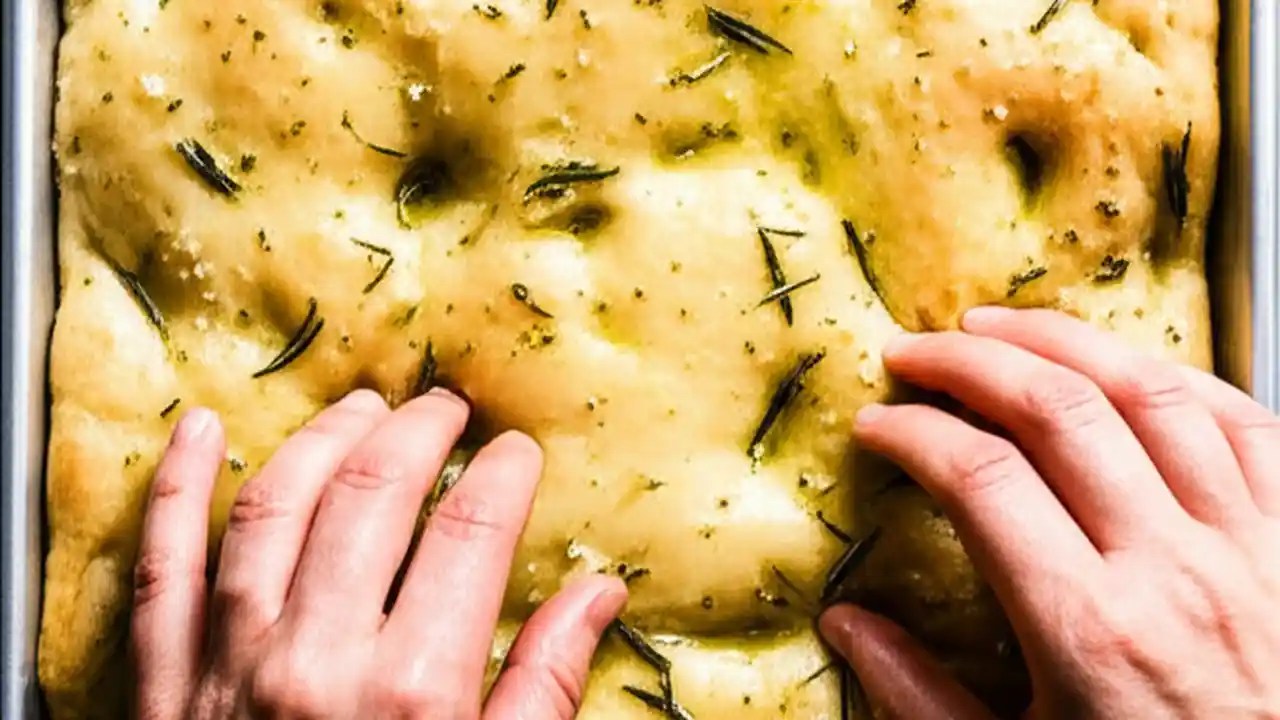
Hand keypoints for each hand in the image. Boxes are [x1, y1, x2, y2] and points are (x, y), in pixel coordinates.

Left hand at [131, 387, 627, 719]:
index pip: (470, 535)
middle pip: (373, 497)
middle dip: (418, 433)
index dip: (501, 475)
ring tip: (363, 406)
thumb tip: (598, 594)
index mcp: (412, 691)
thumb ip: (545, 688)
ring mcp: (228, 665)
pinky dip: (174, 490)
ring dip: (322, 439)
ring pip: (274, 508)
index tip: (516, 451)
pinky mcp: (159, 686)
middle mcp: (316, 661)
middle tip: (447, 409)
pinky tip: (197, 430)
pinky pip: (159, 567)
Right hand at [819, 308, 1279, 718]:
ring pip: (1150, 393)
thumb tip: (845, 624)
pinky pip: (1245, 421)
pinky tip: (1126, 365)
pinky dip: (1177, 376)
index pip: (979, 479)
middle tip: (917, 351)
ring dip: (1065, 341)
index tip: (877, 423)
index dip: (913, 432)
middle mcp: (1171, 569)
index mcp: (1087, 630)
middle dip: (970, 361)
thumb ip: (920, 695)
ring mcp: (1249, 544)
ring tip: (1003, 325)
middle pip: (1057, 411)